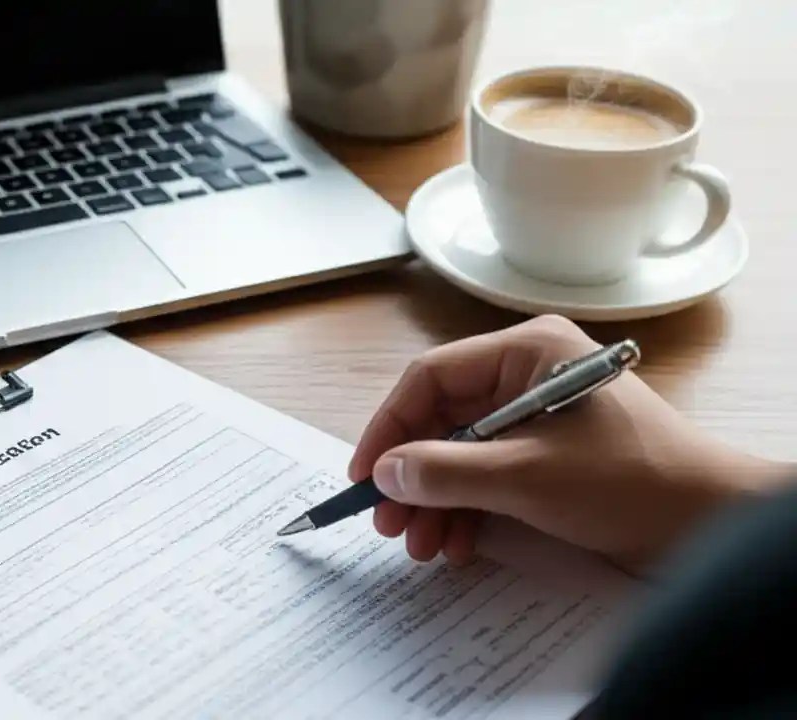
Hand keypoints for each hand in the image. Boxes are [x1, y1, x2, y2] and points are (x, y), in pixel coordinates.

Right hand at [349, 315, 790, 573]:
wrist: (711, 521)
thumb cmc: (630, 481)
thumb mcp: (526, 477)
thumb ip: (446, 472)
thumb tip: (384, 473)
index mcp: (527, 352)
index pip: (431, 378)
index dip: (389, 427)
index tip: (365, 475)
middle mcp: (528, 374)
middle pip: (442, 419)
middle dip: (413, 475)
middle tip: (387, 523)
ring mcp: (539, 416)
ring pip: (462, 453)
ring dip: (436, 500)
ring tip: (420, 546)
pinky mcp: (550, 454)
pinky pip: (489, 474)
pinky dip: (468, 509)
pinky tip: (456, 546)